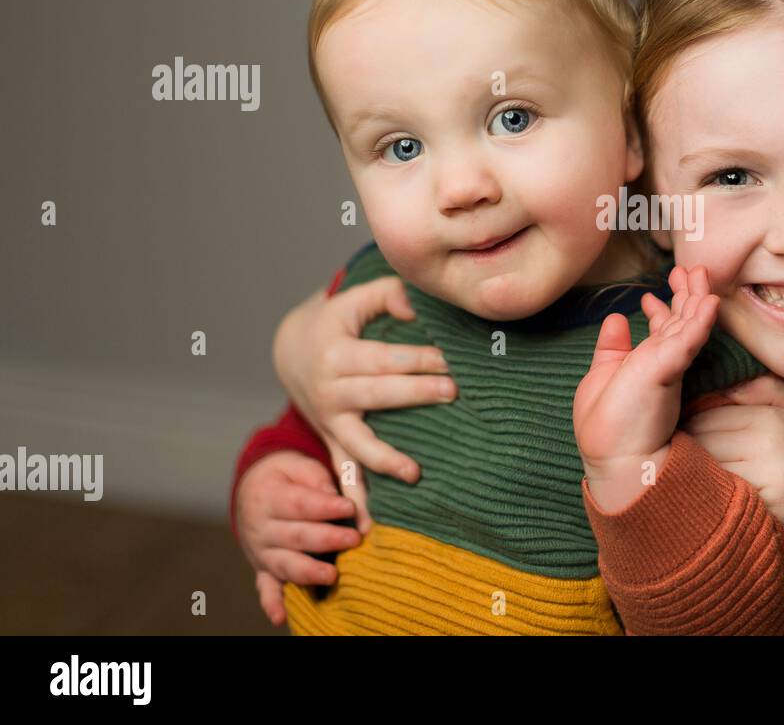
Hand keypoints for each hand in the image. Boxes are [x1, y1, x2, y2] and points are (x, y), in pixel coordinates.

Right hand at [234, 451, 360, 625]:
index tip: (349, 507)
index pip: (299, 504)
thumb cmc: (284, 476)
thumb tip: (334, 495)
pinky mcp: (262, 569)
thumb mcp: (294, 464)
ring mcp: (260, 551)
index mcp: (267, 496)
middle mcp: (260, 527)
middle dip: (326, 539)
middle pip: (295, 536)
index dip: (325, 506)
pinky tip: (280, 617)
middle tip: (354, 539)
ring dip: (308, 572)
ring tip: (332, 575)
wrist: (251, 491)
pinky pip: (265, 588)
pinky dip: (272, 603)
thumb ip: (314, 476)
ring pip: (285, 564)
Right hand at [272, 276, 457, 523]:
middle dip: (417, 393)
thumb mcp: (354, 299)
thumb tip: (419, 307)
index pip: (386, 358)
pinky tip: (367, 526)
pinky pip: (342, 472)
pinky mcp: (332, 440)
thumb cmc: (337, 321)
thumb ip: (389, 295)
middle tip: (454, 391)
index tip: (453, 358)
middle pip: (380, 394)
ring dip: (386, 459)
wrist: (291, 349)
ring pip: (358, 443)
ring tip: (415, 472)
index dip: (419, 357)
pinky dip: (354, 499)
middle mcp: (330, 391)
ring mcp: (329, 421)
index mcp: (337, 354)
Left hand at [573, 265, 719, 510]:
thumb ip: (611, 348)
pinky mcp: (669, 367)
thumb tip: (617, 318)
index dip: (663, 308)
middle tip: (691, 269)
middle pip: (682, 320)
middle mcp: (663, 362)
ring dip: (698, 297)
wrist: (615, 458)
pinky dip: (700, 319)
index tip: (656, 292)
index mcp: (647, 363)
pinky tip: (710, 302)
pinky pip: (689, 338)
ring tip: (701, 272)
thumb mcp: (601, 376)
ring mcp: (669, 364)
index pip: (662, 330)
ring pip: (691, 323)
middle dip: (687, 294)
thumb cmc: (607, 426)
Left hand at [684, 375, 783, 560]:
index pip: (707, 416)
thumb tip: (726, 383)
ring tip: (689, 475)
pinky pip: (721, 493)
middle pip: (701, 440)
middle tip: (678, 456)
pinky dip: (711, 493)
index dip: (690, 426)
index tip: (683, 435)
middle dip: (687, 448)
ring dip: (693, 472)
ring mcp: (765, 475)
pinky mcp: (763, 504)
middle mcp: (767, 442)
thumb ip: (768, 390)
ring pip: (706, 466)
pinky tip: (711, 496)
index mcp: (771, 418)